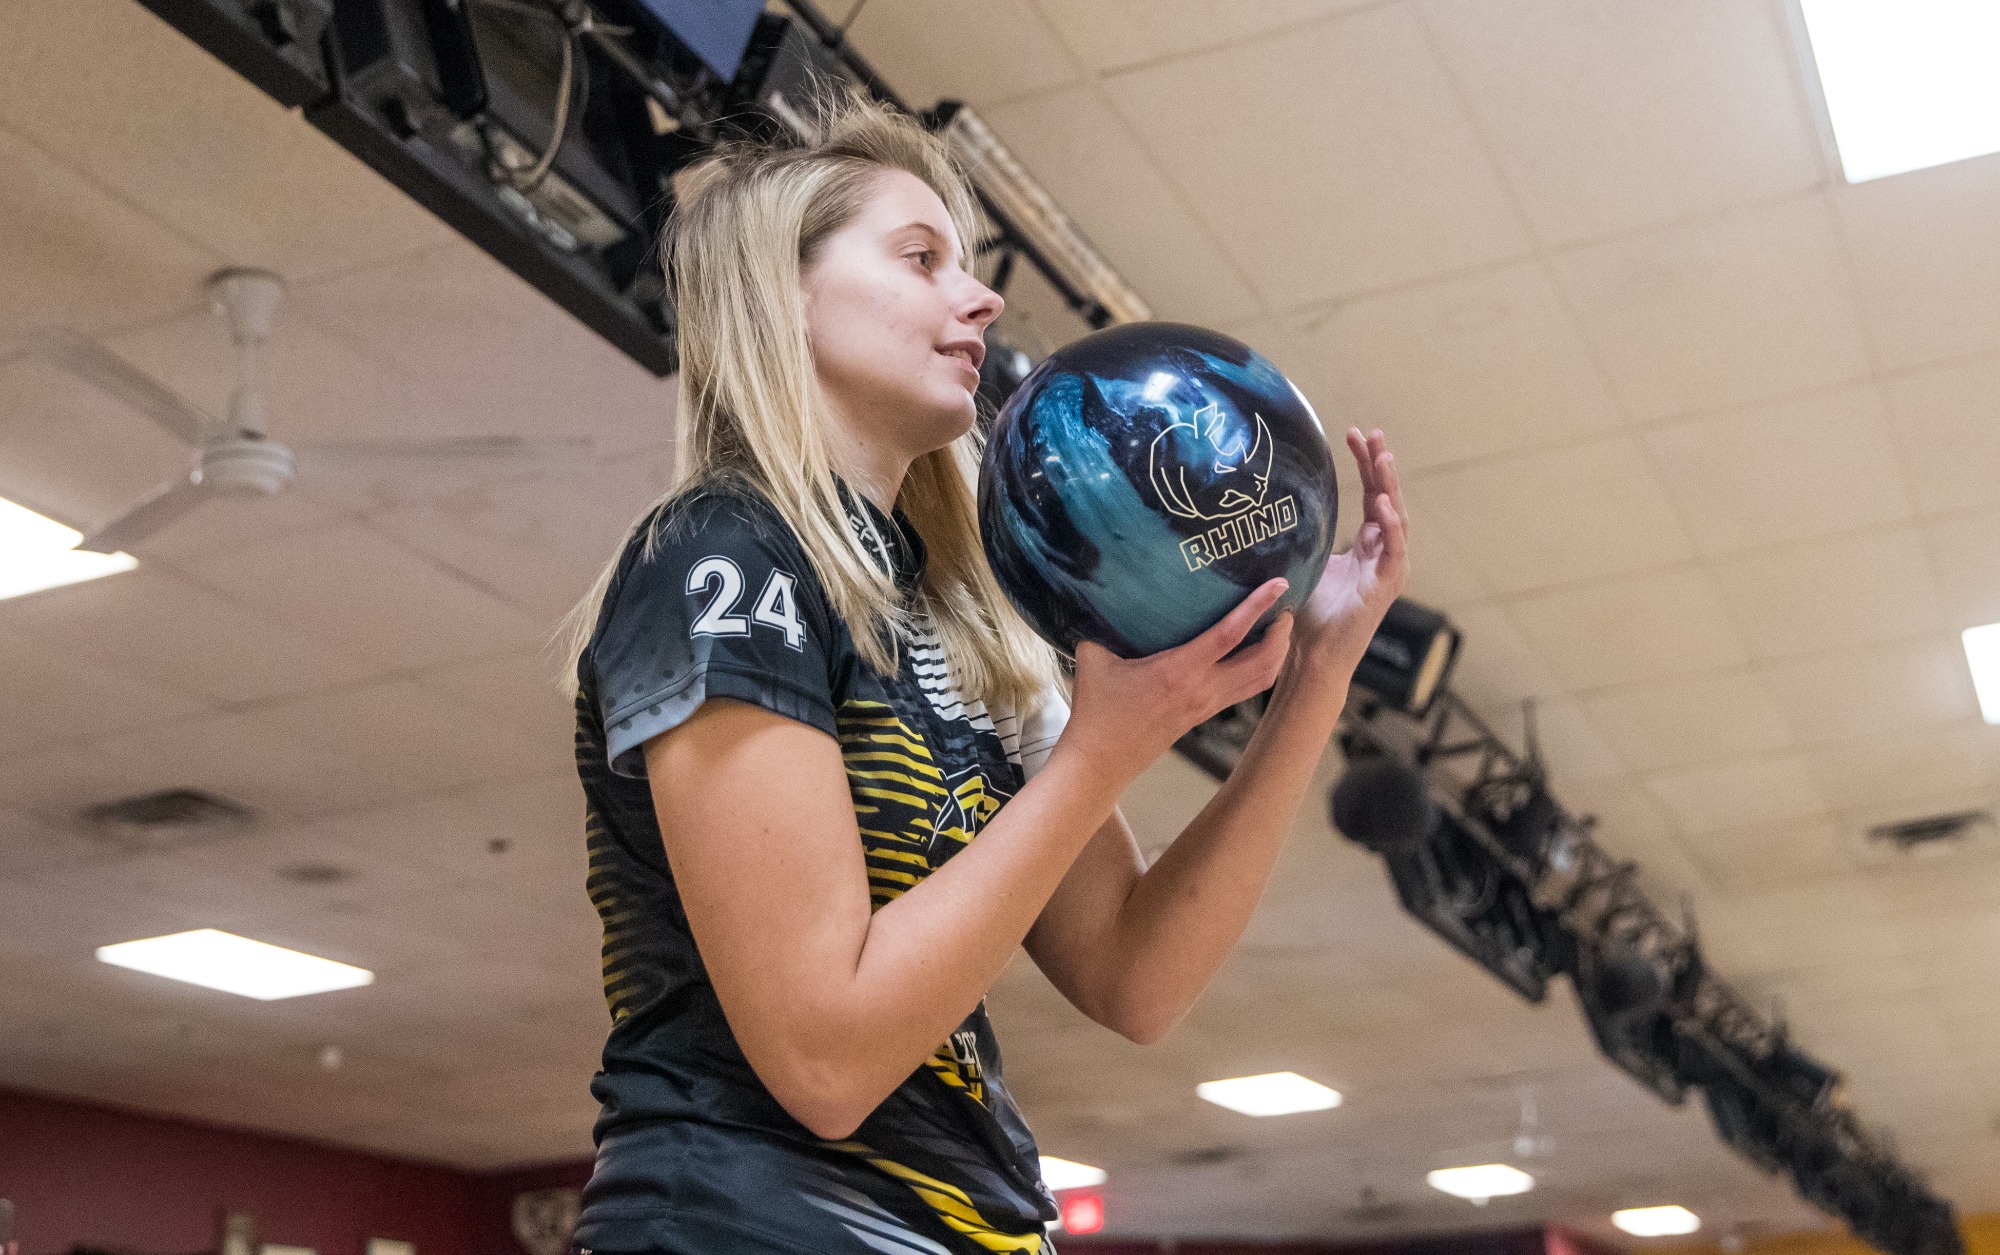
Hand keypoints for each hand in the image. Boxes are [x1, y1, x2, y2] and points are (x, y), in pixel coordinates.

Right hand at [1058, 579, 1293, 784]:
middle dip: (1282, 632)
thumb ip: (1102, 625)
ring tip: (1278, 627)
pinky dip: (1261, 669)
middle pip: (1263, 662)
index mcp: (1178, 672)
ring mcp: (1207, 706)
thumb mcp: (1093, 658)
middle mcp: (1202, 690)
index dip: (1257, 606)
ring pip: (1261, 680)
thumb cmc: (1096, 712)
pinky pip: (1246, 690)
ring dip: (1277, 653)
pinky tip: (1255, 652)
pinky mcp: (1204, 715)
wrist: (1100, 763)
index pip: (1229, 634)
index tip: (1278, 584)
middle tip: (1286, 606)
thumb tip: (1100, 594)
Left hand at [1294, 428, 1409, 671]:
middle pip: (1387, 498)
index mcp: (1365, 544)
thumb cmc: (1307, 612)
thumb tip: (1269, 503)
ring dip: (1391, 486)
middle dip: (1380, 465)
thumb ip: (1300, 534)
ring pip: (1397, 518)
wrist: (1311, 653)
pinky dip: (1391, 525)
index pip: (1370, 494)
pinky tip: (1383, 504)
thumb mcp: (1302, 560)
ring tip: (1383, 457)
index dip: (1364, 464)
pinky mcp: (1387, 585)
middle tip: (1372, 434)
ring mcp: (1387, 567)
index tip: (1352, 433)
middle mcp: (1380, 551)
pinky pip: (1394, 549)